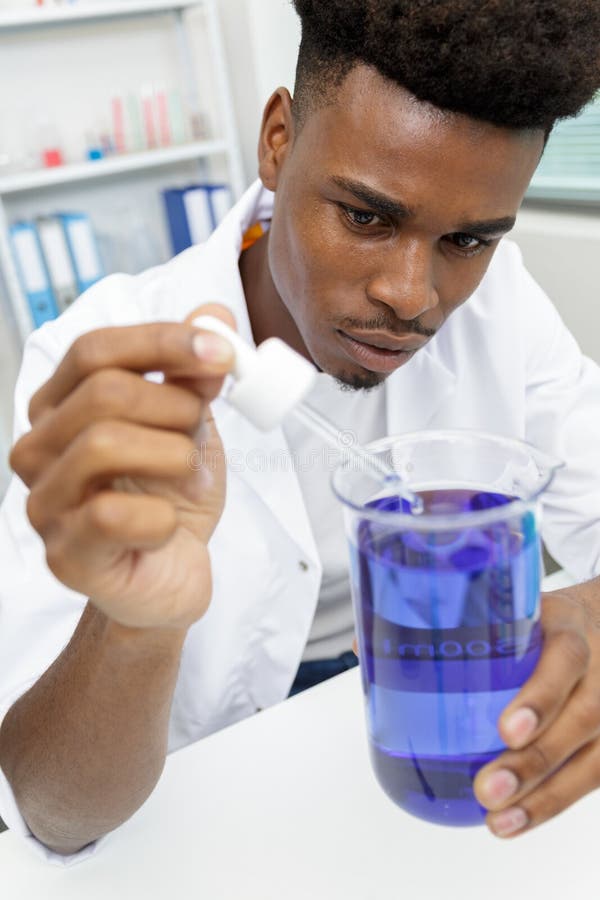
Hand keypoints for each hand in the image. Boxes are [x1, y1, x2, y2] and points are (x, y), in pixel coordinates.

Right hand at [10, 304, 235, 630]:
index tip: (221, 351)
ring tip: (189, 479)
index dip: (162, 342)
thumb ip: (193, 372)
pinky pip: (115, 514)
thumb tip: (213, 316)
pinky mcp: (66, 553)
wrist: (169, 575)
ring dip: (174, 457)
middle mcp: (39, 448)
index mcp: (62, 405)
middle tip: (200, 433)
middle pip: (104, 392)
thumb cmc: (169, 496)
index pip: (94, 350)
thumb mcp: (190, 425)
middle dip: (176, 407)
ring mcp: (45, 502)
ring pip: (106, 443)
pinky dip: (163, 515)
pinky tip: (168, 524)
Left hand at [473, 581, 599, 836]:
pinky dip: (554, 802)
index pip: (566, 657)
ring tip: (499, 819)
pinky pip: (593, 774)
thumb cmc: (543, 620)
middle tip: (488, 788)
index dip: (541, 697)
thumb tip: (369, 648)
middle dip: (534, 760)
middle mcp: (599, 667)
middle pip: (583, 717)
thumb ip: (454, 623)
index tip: (508, 730)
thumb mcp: (509, 605)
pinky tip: (518, 820)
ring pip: (594, 757)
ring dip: (545, 796)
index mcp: (569, 625)